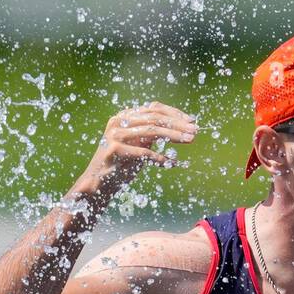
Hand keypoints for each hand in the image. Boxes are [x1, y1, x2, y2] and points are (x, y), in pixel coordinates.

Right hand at [76, 102, 197, 198]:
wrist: (98, 184)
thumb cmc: (122, 166)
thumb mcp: (139, 145)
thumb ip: (153, 134)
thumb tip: (181, 127)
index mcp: (124, 116)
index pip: (153, 109)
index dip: (174, 113)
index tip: (191, 121)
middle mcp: (118, 121)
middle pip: (155, 117)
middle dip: (178, 123)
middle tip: (195, 131)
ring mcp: (115, 134)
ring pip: (151, 131)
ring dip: (174, 136)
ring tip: (189, 141)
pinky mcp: (114, 150)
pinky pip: (144, 152)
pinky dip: (160, 158)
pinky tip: (172, 163)